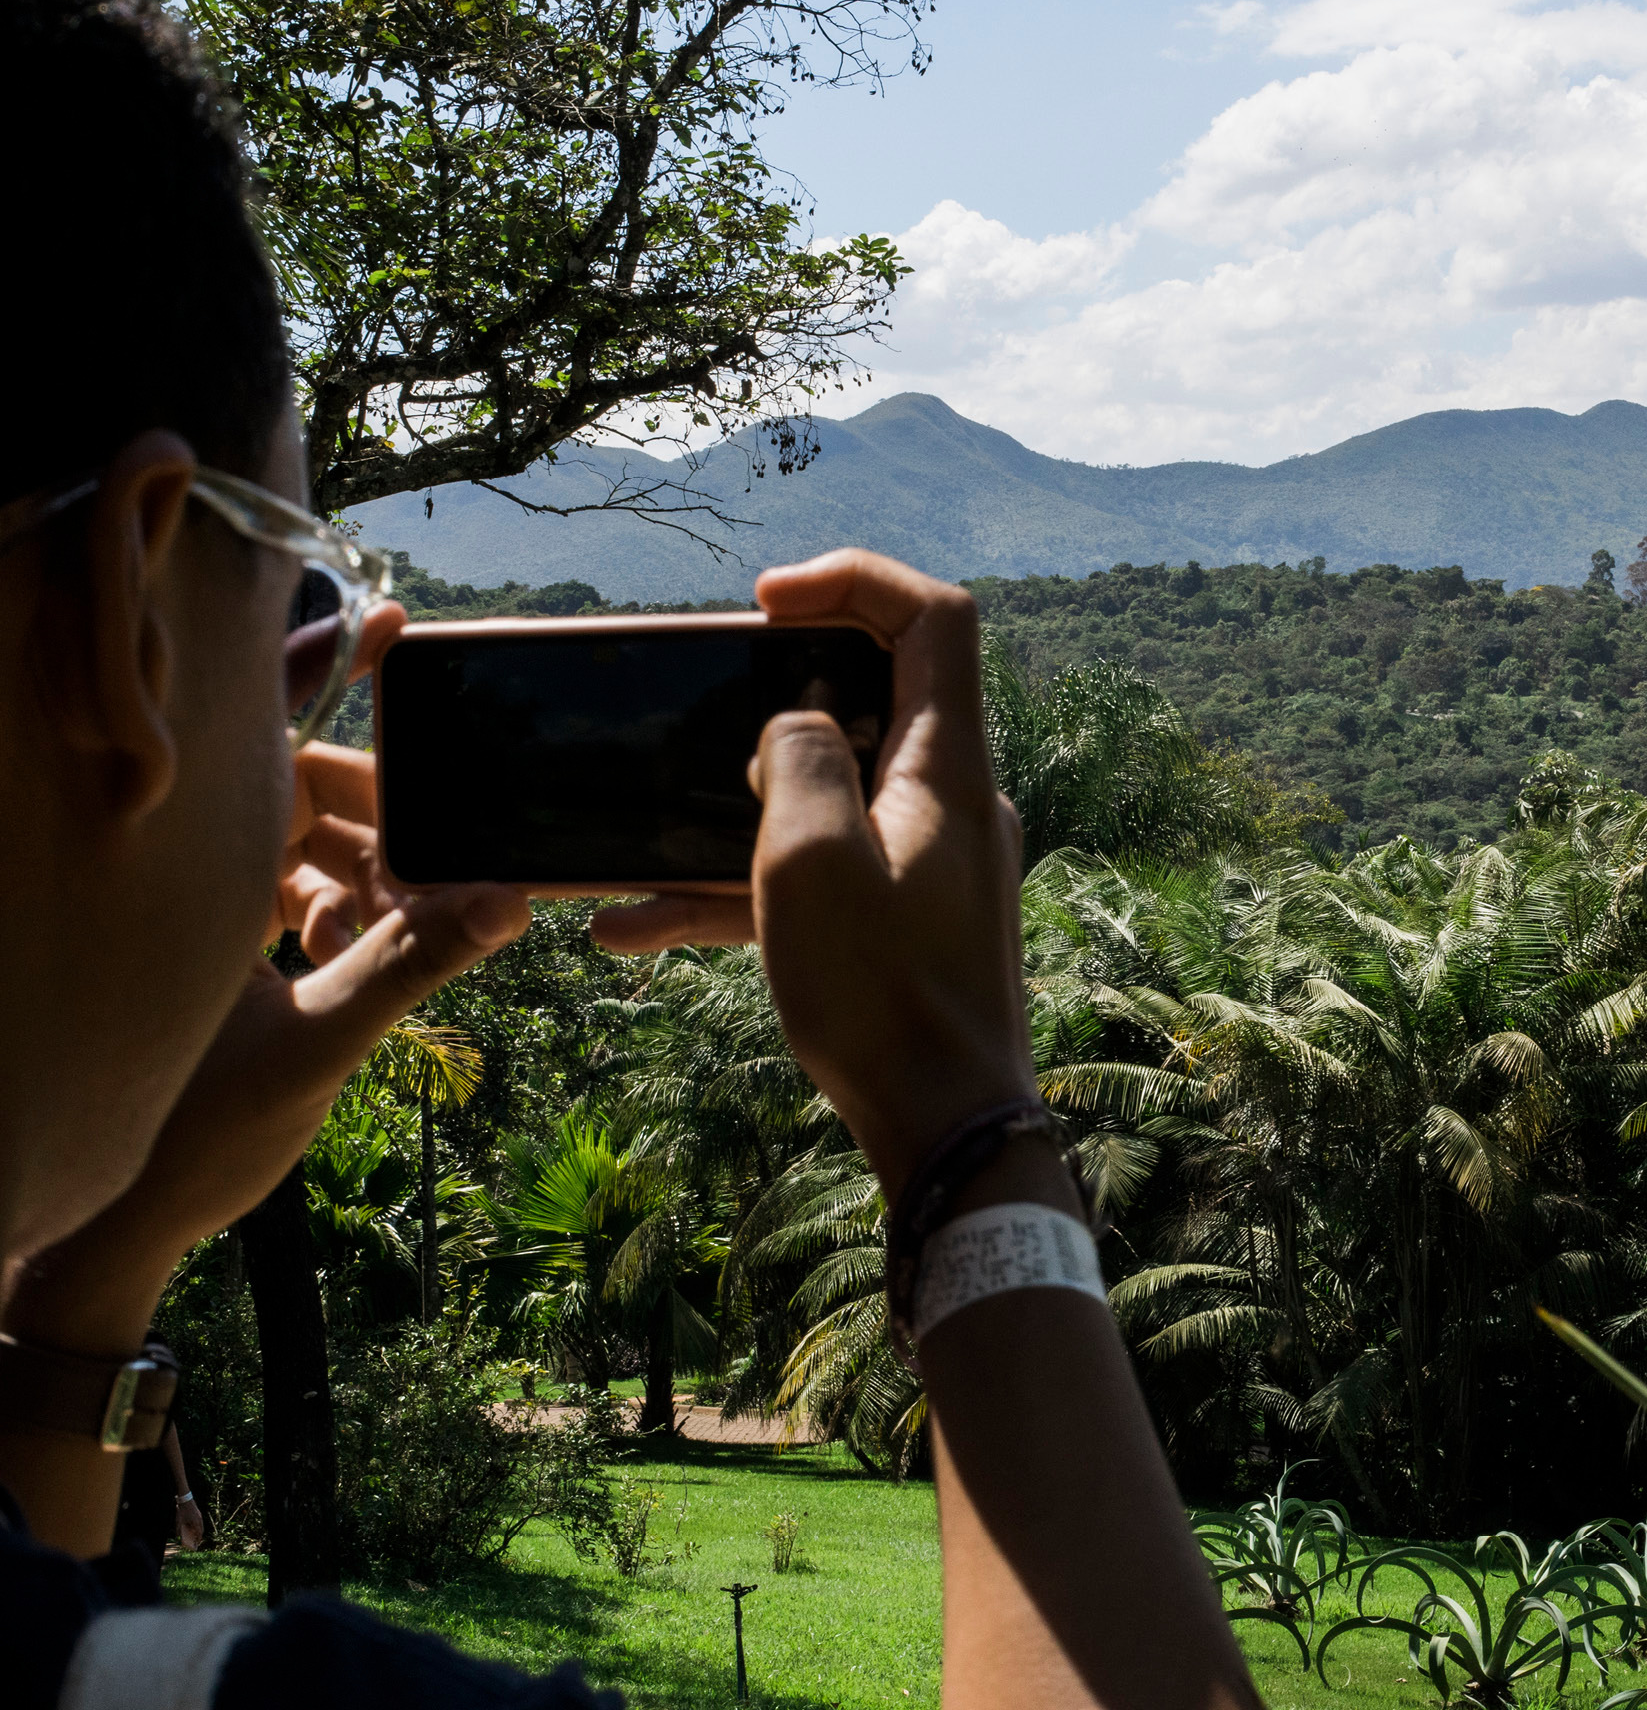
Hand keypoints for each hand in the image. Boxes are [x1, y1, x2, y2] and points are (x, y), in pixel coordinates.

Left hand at [4, 609, 531, 1354]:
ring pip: (312, 850)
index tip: (394, 624)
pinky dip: (348, 914)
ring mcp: (209, 912)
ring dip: (373, 879)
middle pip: (305, 792)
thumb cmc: (184, 1140)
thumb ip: (410, 967)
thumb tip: (503, 903)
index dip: (326, 668)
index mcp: (190, 868)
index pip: (263, 734)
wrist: (120, 1229)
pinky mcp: (225, 952)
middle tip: (447, 850)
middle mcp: (194, 873)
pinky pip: (303, 898)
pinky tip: (366, 953)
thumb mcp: (316, 1046)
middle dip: (382, 814)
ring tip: (401, 929)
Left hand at [175, 1496, 203, 1550]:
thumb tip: (177, 1536)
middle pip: (201, 1529)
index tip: (197, 1543)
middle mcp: (199, 1519)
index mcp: (196, 1522)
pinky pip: (200, 1522)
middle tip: (197, 1540)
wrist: (186, 1500)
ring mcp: (199, 1516)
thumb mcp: (179, 1521)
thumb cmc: (182, 1511)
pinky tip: (194, 1527)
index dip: (199, 1538)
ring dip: (199, 1530)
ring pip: (201, 1525)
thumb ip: (178, 1529)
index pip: (199, 1532)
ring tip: (195, 1535)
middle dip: (199, 1535)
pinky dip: (198, 1526)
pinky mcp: (198, 1513)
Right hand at [592, 550, 1030, 1200]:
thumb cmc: (883, 998)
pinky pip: (819, 875)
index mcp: (947, 766)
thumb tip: (793, 730)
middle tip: (701, 720)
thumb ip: (799, 760)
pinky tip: (637, 927)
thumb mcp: (812, 861)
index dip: (852, 580)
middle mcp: (952, 801)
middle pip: (873, 696)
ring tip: (631, 855)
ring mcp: (930, 862)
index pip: (933, 618)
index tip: (764, 604)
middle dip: (772, 698)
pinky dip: (744, 888)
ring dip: (732, 815)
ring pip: (827, 797)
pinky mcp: (906, 918)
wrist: (945, 1129)